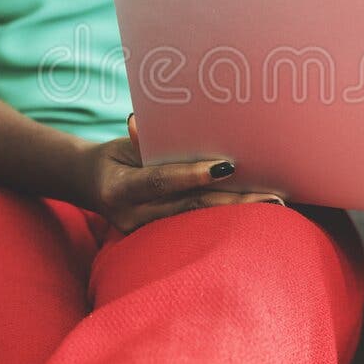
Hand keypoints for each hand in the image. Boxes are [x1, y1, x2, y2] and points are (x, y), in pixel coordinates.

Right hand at [72, 115, 282, 232]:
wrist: (90, 185)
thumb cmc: (116, 156)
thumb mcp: (124, 145)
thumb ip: (147, 141)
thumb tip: (174, 122)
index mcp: (120, 189)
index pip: (161, 180)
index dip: (192, 174)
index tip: (227, 167)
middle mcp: (131, 216)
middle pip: (189, 207)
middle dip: (233, 201)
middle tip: (271, 196)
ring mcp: (143, 233)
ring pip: (197, 221)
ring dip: (237, 213)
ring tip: (273, 204)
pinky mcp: (155, 241)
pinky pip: (194, 227)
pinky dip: (224, 219)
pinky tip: (255, 213)